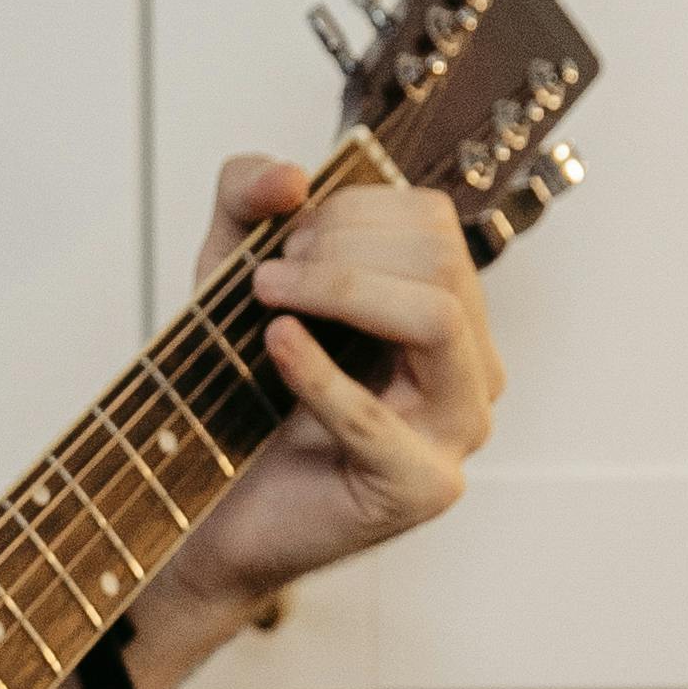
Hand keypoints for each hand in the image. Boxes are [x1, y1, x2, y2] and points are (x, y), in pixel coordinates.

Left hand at [152, 151, 501, 624]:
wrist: (215, 513)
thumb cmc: (241, 397)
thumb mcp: (230, 273)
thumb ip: (246, 201)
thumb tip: (292, 175)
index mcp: (449, 312)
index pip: (432, 222)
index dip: (352, 209)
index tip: (280, 237)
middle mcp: (472, 367)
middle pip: (442, 260)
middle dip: (342, 248)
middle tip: (266, 275)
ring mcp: (458, 431)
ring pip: (438, 317)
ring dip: (342, 290)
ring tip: (268, 300)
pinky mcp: (421, 486)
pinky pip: (375, 413)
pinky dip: (317, 372)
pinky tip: (275, 346)